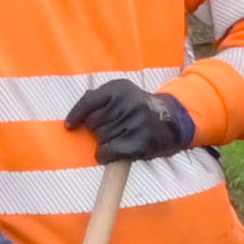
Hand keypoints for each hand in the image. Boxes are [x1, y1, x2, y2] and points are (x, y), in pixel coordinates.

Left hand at [70, 75, 198, 163]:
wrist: (173, 121)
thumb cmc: (140, 108)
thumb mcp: (123, 93)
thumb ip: (101, 98)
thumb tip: (75, 116)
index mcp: (121, 88)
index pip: (89, 101)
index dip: (76, 115)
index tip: (69, 126)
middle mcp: (129, 103)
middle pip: (93, 123)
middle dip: (96, 130)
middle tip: (111, 130)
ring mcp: (137, 122)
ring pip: (100, 138)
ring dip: (103, 142)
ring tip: (118, 138)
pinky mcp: (142, 141)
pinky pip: (109, 151)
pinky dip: (105, 155)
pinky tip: (110, 153)